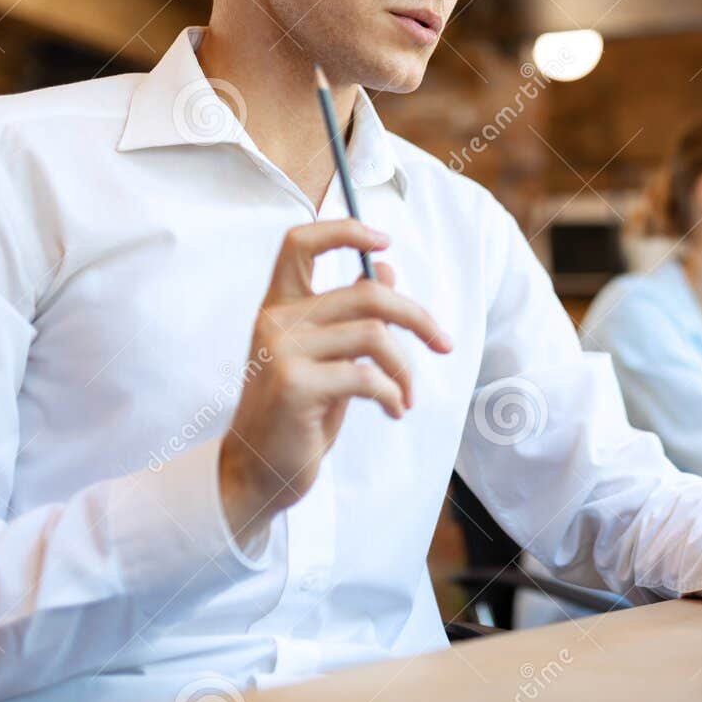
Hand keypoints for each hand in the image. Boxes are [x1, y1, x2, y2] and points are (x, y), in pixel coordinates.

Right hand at [219, 219, 452, 546]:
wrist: (258, 471)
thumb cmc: (296, 413)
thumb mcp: (326, 357)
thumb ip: (350, 316)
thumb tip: (386, 270)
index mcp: (278, 306)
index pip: (299, 243)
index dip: (344, 230)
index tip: (384, 241)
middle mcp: (275, 320)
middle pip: (366, 293)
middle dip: (417, 316)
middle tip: (443, 343)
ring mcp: (281, 351)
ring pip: (374, 335)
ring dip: (406, 369)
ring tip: (407, 395)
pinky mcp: (293, 385)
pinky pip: (366, 376)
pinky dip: (393, 393)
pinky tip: (394, 410)